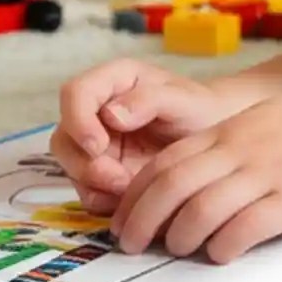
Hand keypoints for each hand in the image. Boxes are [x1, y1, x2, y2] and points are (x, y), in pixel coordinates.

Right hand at [51, 59, 245, 216]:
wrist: (217, 138)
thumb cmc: (201, 109)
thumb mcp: (183, 99)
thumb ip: (149, 100)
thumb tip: (110, 115)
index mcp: (113, 82)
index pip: (74, 93)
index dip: (78, 120)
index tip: (98, 146)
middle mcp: (96, 112)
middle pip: (65, 137)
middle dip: (85, 163)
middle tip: (118, 178)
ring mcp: (97, 144)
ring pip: (72, 168)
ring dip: (94, 184)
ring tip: (130, 188)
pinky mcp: (103, 172)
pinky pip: (88, 190)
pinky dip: (103, 199)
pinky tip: (130, 199)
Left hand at [109, 91, 281, 263]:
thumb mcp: (267, 117)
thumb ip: (229, 138)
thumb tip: (192, 166)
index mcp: (232, 130)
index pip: (167, 159)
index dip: (136, 192)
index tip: (126, 214)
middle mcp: (243, 150)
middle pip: (172, 186)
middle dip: (141, 220)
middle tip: (132, 242)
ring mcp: (267, 174)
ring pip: (200, 209)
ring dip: (180, 237)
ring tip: (178, 249)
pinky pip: (244, 228)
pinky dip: (223, 245)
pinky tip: (221, 252)